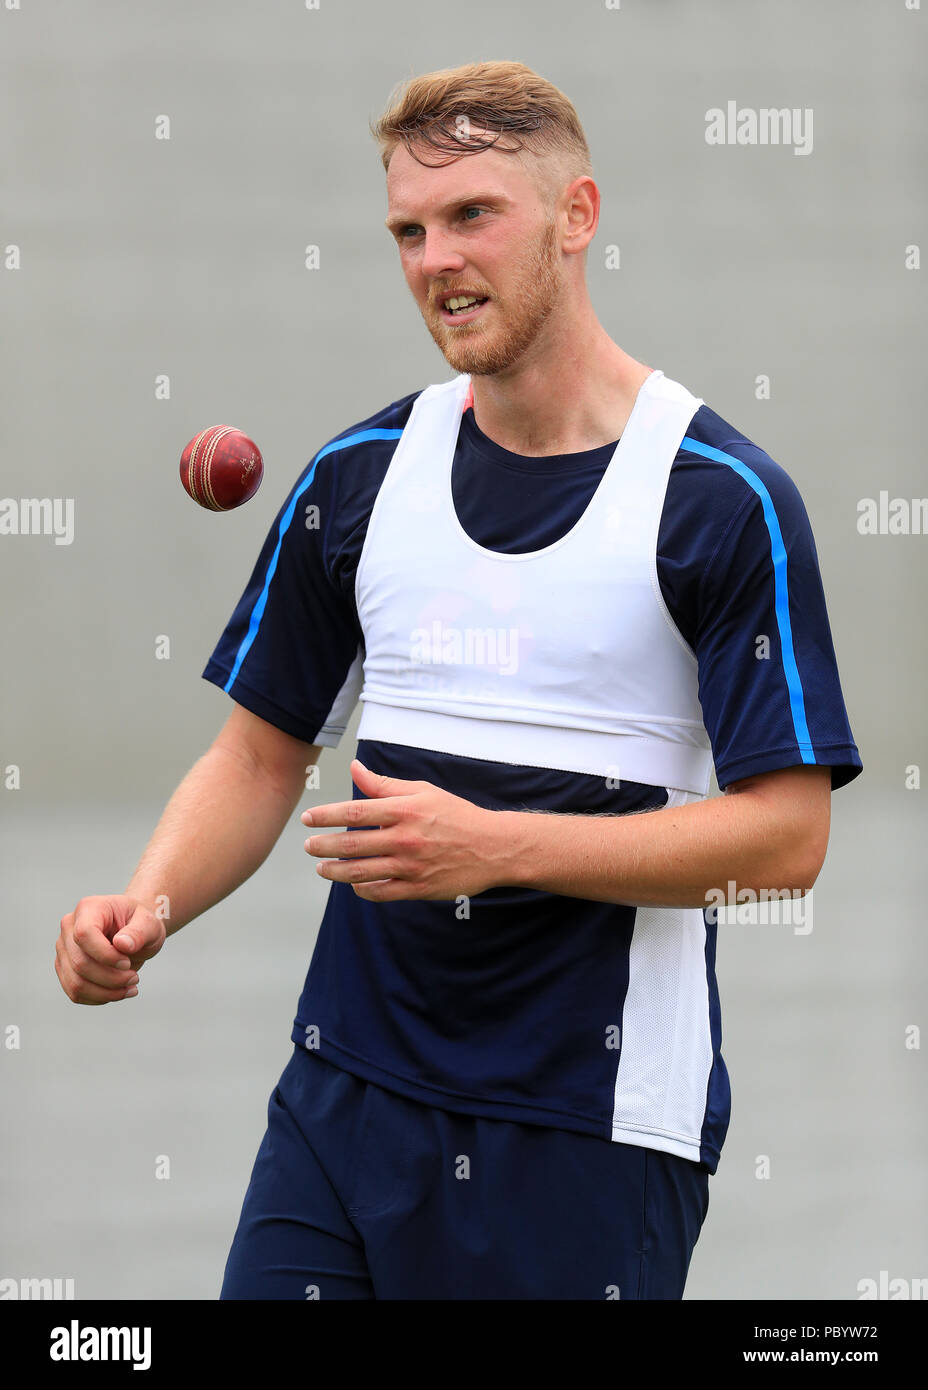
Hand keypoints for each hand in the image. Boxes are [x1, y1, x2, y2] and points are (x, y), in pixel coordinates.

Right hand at [55, 894, 165, 1004]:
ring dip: (106, 992)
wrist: (133, 933)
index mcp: (88, 908)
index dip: (105, 955)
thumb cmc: (140, 924)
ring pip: (75, 983)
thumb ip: (139, 932)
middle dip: (111, 978)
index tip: (127, 963)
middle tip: (135, 978)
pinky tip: (119, 992)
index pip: (84, 934)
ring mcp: (64, 949)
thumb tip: (122, 945)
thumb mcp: (149, 923)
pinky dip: (98, 998)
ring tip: (130, 988)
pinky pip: (75, 993)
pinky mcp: (65, 969)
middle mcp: (69, 927)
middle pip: (80, 963)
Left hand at [302, 760, 505, 902]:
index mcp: (405, 810)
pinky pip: (381, 892)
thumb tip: (355, 768)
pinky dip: (362, 890)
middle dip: (323, 846)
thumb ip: (385, 784)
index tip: (307, 818)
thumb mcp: (423, 792)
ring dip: (335, 871)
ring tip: (321, 868)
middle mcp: (406, 838)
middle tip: (308, 845)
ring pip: (361, 872)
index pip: (355, 811)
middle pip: (352, 844)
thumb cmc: (455, 815)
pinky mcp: (419, 888)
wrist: (493, 847)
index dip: (326, 815)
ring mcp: (411, 866)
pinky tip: (353, 884)